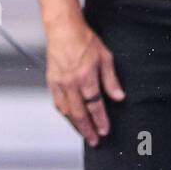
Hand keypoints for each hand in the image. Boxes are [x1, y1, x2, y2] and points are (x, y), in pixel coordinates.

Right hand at [45, 19, 124, 145]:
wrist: (63, 28)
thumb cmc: (84, 40)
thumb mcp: (105, 57)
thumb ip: (111, 80)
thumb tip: (119, 97)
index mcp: (86, 76)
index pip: (95, 105)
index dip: (100, 120)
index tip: (105, 131)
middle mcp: (71, 82)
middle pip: (79, 113)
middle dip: (88, 130)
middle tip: (94, 141)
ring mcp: (59, 82)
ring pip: (67, 111)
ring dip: (75, 125)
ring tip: (84, 133)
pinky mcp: (51, 81)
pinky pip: (57, 103)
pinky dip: (65, 114)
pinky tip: (70, 118)